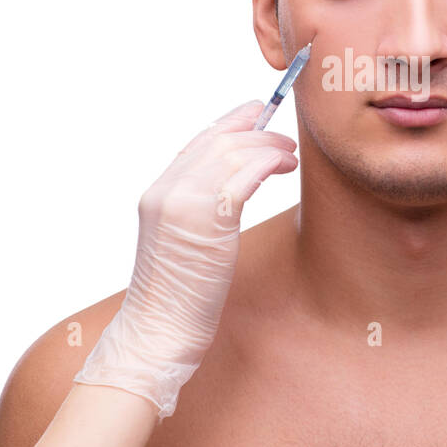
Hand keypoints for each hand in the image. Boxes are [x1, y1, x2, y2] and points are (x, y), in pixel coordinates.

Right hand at [73, 100, 297, 416]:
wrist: (158, 332)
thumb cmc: (176, 297)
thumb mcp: (181, 242)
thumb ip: (197, 209)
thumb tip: (232, 188)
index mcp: (157, 193)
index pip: (196, 142)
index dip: (229, 123)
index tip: (256, 114)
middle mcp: (166, 190)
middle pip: (217, 141)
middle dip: (256, 131)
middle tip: (285, 138)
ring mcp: (183, 202)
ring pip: (232, 152)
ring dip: (267, 146)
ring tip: (290, 156)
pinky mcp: (208, 218)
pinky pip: (243, 175)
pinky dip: (267, 163)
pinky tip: (284, 168)